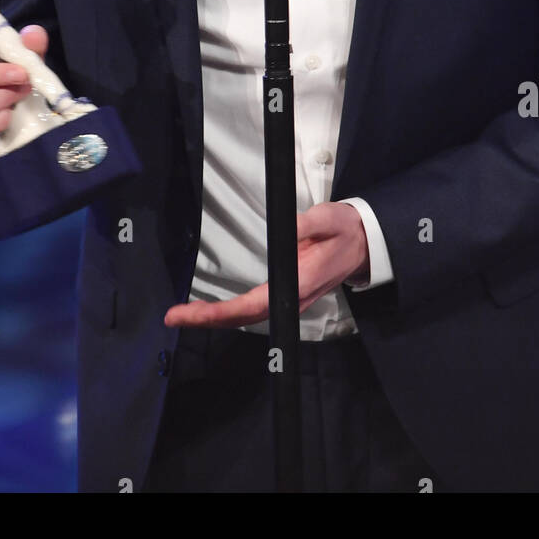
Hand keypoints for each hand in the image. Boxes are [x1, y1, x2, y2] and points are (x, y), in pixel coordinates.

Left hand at [163, 202, 370, 329]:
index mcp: (299, 283)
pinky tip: (211, 308)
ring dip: (215, 318)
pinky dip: (228, 312)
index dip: (221, 312)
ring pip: (247, 316)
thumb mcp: (331, 218)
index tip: (193, 312)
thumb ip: (309, 223)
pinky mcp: (286, 293)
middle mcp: (291, 298)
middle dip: (208, 319)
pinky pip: (252, 308)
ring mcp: (288, 298)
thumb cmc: (346, 230)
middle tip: (173, 315)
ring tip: (184, 313)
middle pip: (244, 317)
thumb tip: (284, 228)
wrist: (364, 244)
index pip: (253, 304)